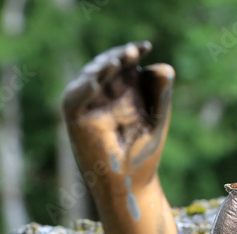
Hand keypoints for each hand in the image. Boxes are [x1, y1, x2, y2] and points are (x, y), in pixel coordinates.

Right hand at [62, 41, 174, 191]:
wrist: (131, 184)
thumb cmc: (144, 155)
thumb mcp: (157, 118)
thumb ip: (160, 93)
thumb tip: (163, 66)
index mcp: (122, 92)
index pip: (123, 64)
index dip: (131, 52)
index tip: (146, 47)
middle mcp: (103, 95)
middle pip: (105, 65)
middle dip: (117, 56)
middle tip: (132, 52)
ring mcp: (88, 106)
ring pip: (89, 76)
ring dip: (101, 66)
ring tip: (118, 61)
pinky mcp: (75, 120)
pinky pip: (73, 98)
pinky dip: (83, 87)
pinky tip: (96, 80)